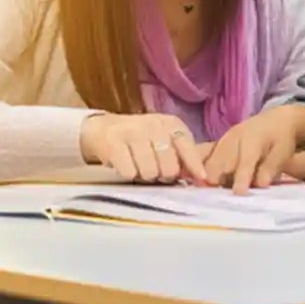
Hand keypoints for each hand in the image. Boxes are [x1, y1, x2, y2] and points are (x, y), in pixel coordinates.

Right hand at [80, 114, 207, 183]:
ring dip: (144, 176)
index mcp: (170, 123)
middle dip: (163, 175)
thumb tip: (201, 178)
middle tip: (155, 170)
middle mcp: (153, 124)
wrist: (102, 128)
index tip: (202, 180)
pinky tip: (126, 165)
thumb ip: (182, 157)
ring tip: (139, 166)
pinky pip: (130, 173)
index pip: (187, 145)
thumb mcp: (164, 141)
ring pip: (150, 172)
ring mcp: (133, 132)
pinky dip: (129, 174)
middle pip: (169, 166)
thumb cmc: (140, 140)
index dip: (195, 165)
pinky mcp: (114, 142)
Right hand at [205, 105, 304, 192]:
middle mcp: (233, 139)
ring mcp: (222, 142)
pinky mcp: (217, 146)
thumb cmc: (280, 138)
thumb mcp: (283, 152)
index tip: (238, 193)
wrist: (273, 120)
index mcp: (252, 139)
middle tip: (218, 200)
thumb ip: (270, 167)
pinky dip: (205, 173)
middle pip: (219, 162)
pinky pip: (207, 161)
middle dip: (216, 181)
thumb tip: (260, 184)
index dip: (241, 178)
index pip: (245, 162)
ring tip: (210, 196)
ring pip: (210, 163)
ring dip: (208, 179)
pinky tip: (205, 186)